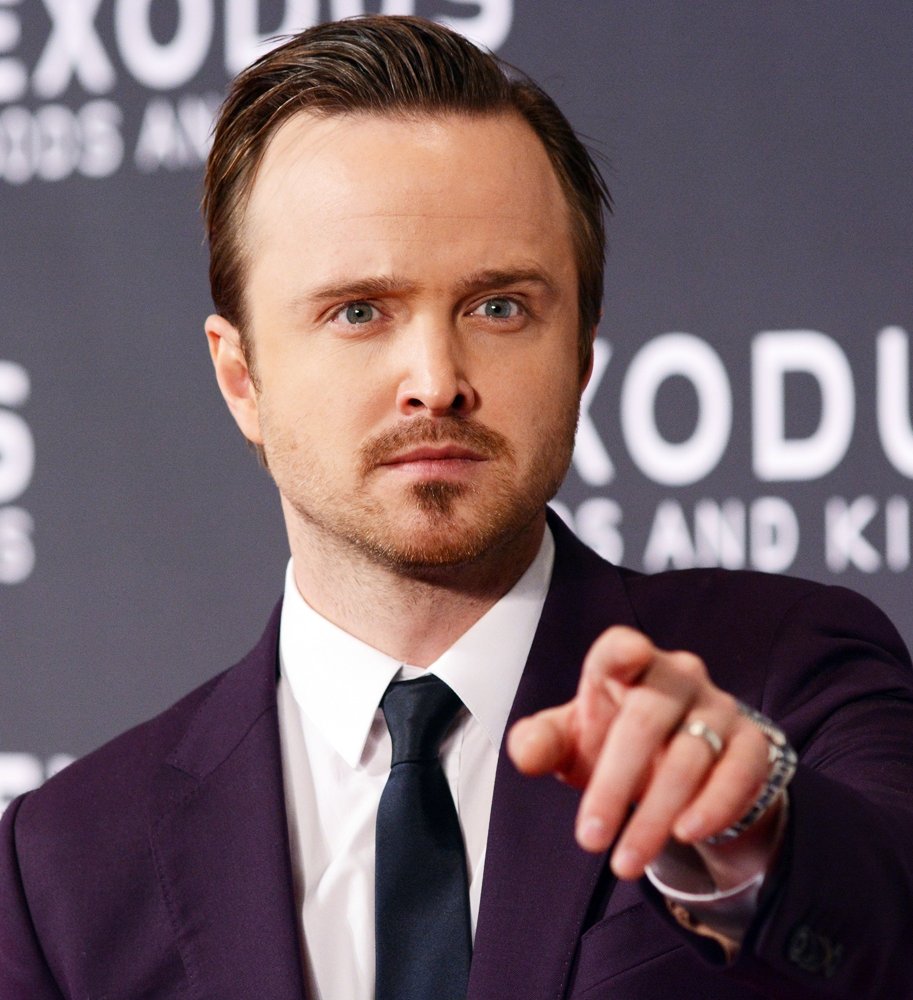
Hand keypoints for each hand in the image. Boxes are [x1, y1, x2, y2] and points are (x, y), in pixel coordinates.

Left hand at [507, 626, 774, 880]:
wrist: (674, 768)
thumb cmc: (610, 741)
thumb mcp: (570, 741)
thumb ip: (540, 742)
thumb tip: (527, 752)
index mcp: (626, 665)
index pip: (621, 647)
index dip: (625, 651)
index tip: (628, 656)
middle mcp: (676, 676)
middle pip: (647, 720)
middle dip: (615, 783)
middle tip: (589, 839)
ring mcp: (718, 706)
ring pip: (691, 754)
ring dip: (657, 814)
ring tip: (625, 861)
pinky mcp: (751, 741)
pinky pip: (739, 771)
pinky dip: (715, 806)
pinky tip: (686, 835)